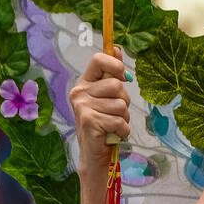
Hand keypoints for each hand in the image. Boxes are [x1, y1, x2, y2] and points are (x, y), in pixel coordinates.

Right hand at [68, 47, 130, 174]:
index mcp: (85, 82)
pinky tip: (113, 135)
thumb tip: (117, 49)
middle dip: (124, 102)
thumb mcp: (108, 97)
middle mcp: (80, 92)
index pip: (99, 60)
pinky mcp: (89, 121)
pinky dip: (122, 131)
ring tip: (113, 126)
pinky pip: (120, 121)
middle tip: (115, 114)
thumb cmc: (104, 124)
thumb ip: (112, 75)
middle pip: (116, 86)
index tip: (124, 77)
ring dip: (124, 119)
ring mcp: (83, 106)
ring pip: (121, 105)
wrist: (95, 154)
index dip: (116, 65)